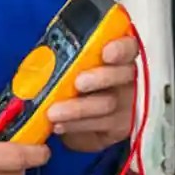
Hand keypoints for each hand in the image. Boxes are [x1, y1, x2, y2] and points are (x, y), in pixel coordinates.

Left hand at [47, 35, 138, 152]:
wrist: (74, 117)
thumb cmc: (71, 79)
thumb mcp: (67, 62)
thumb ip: (65, 54)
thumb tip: (46, 52)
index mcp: (117, 53)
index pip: (128, 46)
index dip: (121, 48)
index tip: (107, 53)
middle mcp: (127, 77)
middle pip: (123, 74)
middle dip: (100, 77)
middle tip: (78, 83)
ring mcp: (126, 104)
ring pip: (108, 104)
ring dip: (79, 108)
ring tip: (54, 112)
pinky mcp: (118, 128)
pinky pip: (98, 126)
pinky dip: (76, 125)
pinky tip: (59, 124)